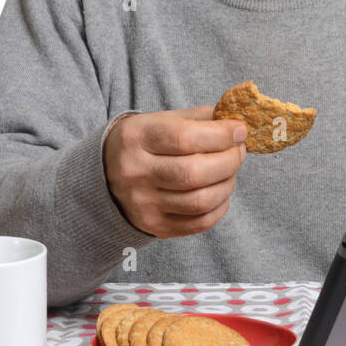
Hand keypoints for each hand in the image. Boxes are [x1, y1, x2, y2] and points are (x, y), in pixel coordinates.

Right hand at [102, 104, 247, 238]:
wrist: (105, 176)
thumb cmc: (143, 143)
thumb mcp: (159, 120)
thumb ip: (197, 119)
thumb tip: (236, 125)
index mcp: (137, 138)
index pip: (185, 138)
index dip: (220, 135)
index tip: (240, 130)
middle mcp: (136, 173)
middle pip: (195, 172)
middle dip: (229, 160)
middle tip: (238, 150)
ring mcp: (144, 204)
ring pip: (201, 201)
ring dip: (227, 183)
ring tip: (229, 170)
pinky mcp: (156, 226)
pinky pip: (200, 223)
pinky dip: (220, 206)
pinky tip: (220, 191)